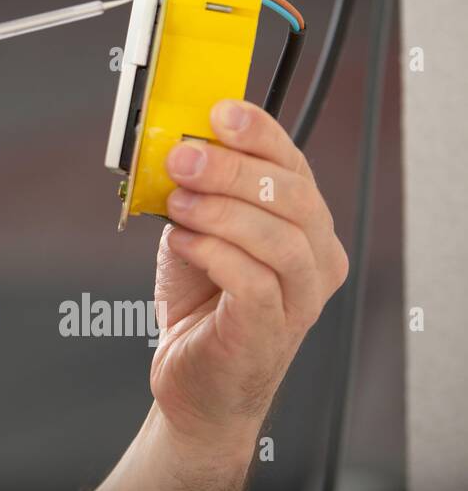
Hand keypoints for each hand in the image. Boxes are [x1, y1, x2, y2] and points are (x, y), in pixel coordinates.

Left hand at [150, 99, 347, 449]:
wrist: (192, 380)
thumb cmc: (202, 303)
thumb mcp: (196, 231)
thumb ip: (196, 192)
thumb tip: (176, 146)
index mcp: (303, 225)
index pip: (293, 165)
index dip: (260, 133)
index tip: (219, 111)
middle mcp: (314, 259)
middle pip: (291, 197)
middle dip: (232, 169)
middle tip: (182, 157)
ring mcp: (298, 299)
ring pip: (277, 238)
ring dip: (220, 210)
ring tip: (177, 203)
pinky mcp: (269, 331)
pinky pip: (253, 281)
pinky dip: (214, 253)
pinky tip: (184, 242)